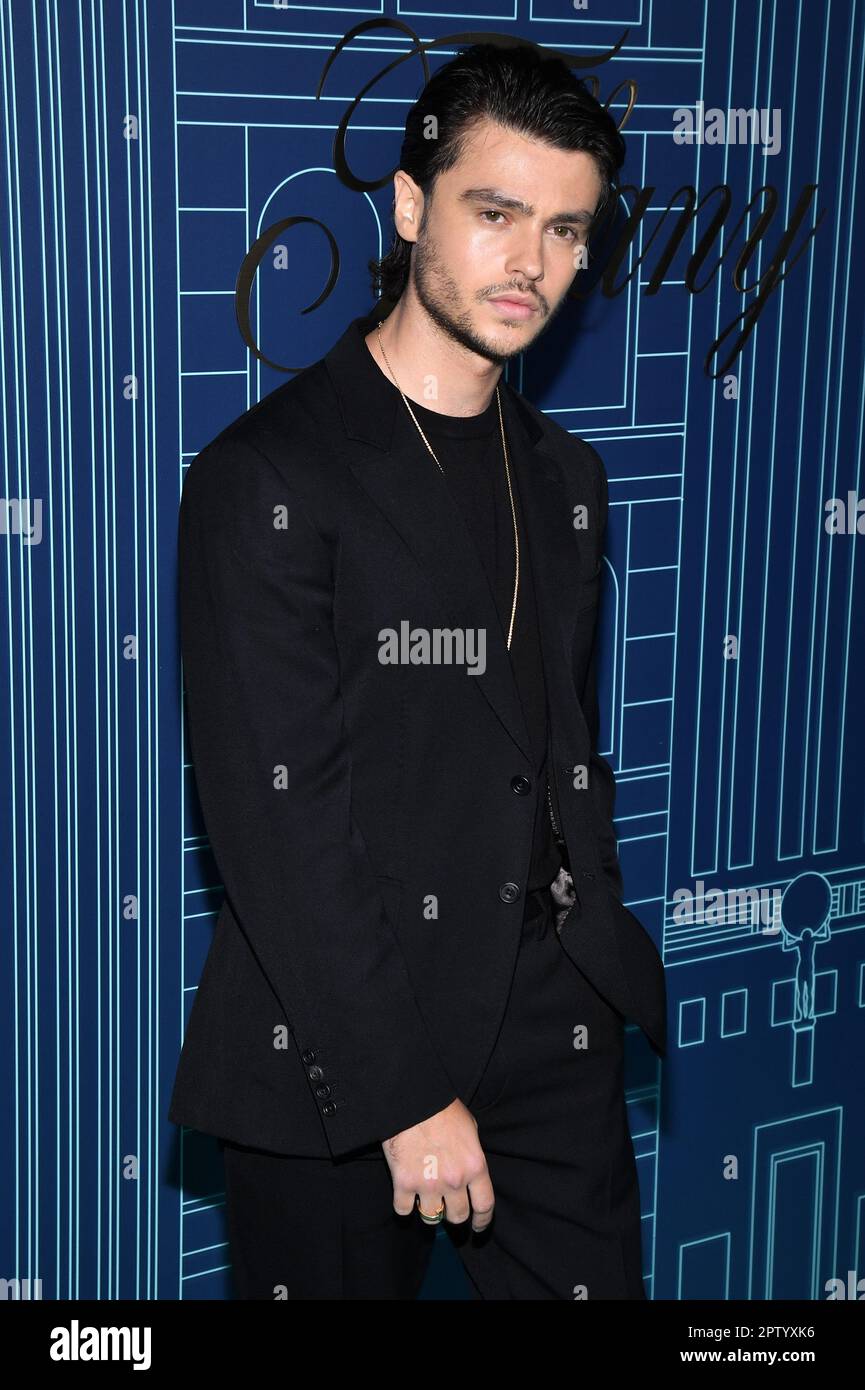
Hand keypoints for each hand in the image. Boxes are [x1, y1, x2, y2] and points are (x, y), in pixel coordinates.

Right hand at [381, 1098, 494, 1232]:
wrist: (410, 1100)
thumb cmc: (442, 1108)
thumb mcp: (469, 1128)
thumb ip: (471, 1154)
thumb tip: (469, 1170)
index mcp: (474, 1166)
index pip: (485, 1206)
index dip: (482, 1221)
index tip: (477, 1226)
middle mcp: (454, 1180)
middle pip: (458, 1216)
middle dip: (454, 1214)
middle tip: (448, 1206)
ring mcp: (428, 1184)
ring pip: (431, 1217)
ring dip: (429, 1210)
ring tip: (425, 1198)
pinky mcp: (403, 1183)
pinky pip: (403, 1210)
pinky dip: (404, 1205)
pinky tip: (405, 1195)